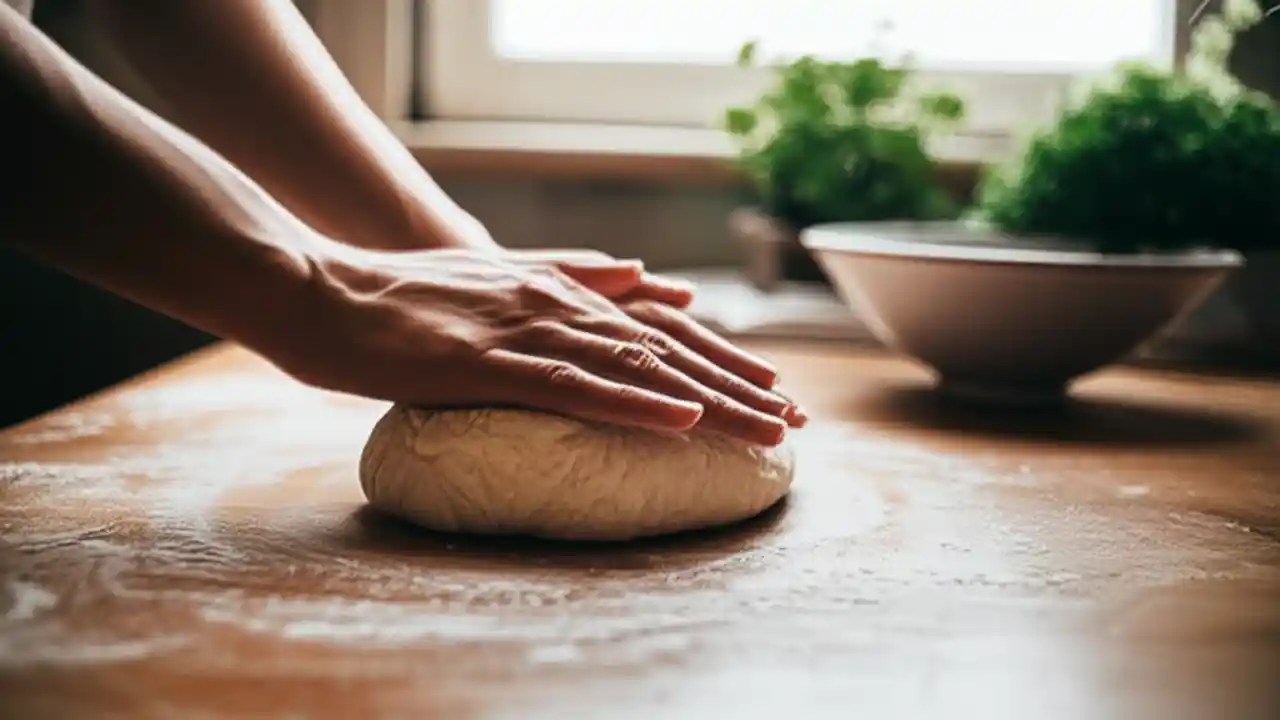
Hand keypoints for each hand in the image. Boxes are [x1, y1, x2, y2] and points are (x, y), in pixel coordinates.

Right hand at [270, 247, 801, 444]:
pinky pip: (573, 385)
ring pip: (635, 369)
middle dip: (734, 387)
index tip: (768, 391)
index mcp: (557, 292)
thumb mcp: (492, 278)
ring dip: (707, 401)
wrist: (320, 288)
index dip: (718, 362)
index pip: (658, 331)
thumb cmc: (398, 299)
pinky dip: (633, 403)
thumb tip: (639, 273)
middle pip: (663, 349)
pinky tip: (680, 420)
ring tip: (766, 429)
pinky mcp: (487, 362)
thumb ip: (564, 276)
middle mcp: (555, 303)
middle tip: (793, 421)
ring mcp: (524, 329)